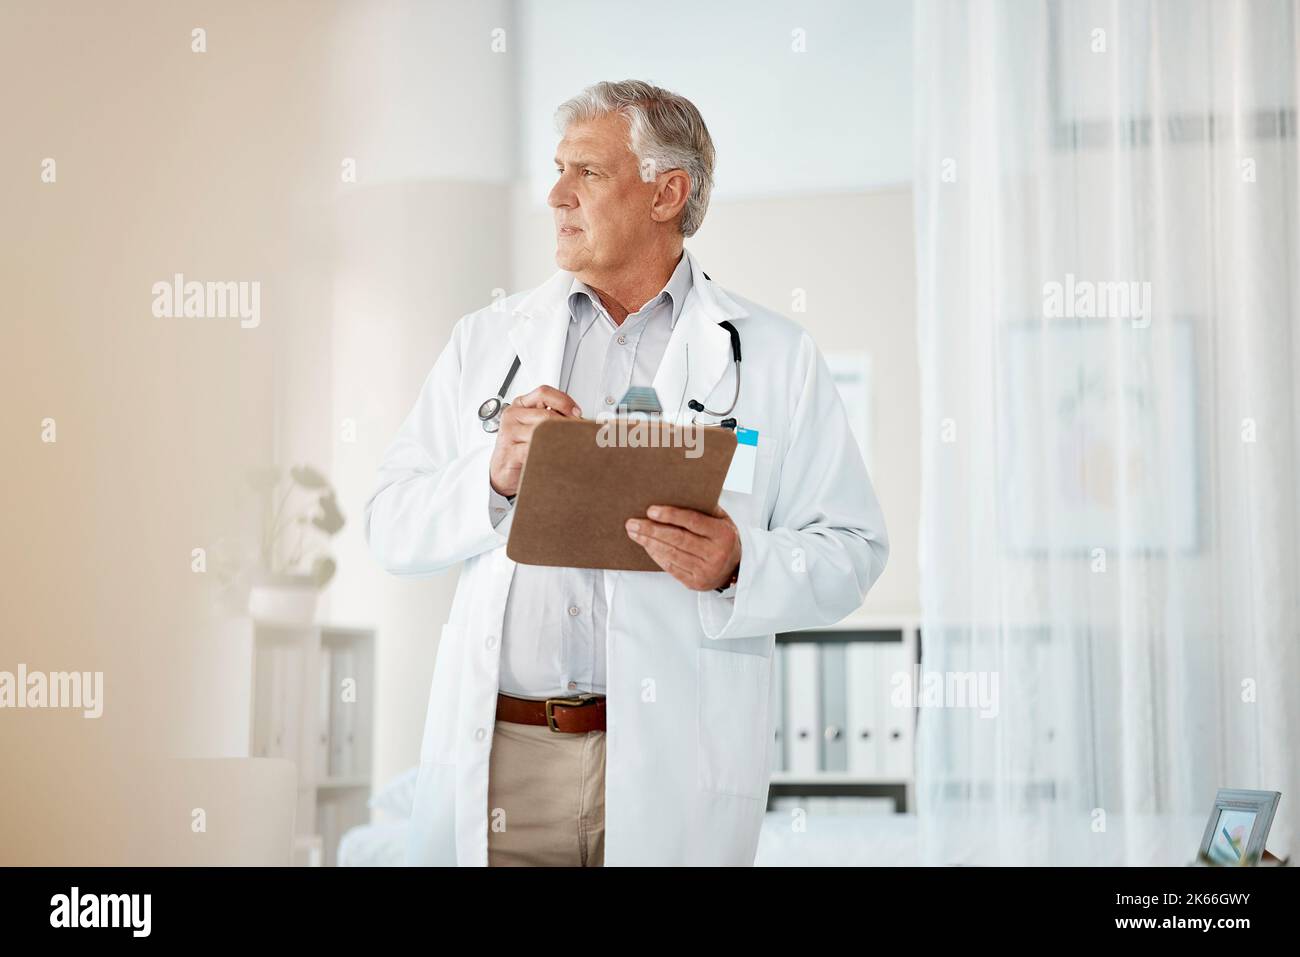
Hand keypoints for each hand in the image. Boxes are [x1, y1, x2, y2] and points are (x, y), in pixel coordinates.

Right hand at [489, 385, 581, 496]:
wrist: (504, 472)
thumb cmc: (520, 448)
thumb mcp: (534, 427)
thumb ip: (550, 418)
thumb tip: (578, 420)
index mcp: (520, 405)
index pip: (544, 393)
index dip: (564, 401)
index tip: (577, 412)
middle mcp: (513, 415)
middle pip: (547, 414)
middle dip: (567, 425)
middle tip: (579, 434)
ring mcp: (510, 432)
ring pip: (543, 432)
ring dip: (561, 440)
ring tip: (571, 446)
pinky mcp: (511, 450)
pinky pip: (536, 449)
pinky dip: (550, 454)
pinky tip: (557, 457)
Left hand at [625, 504, 740, 590]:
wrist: (735, 569)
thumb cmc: (722, 538)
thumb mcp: (721, 520)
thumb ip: (704, 508)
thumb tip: (674, 494)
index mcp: (723, 534)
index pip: (693, 522)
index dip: (671, 515)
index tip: (651, 510)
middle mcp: (716, 554)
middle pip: (678, 539)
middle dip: (652, 530)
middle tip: (632, 523)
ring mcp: (706, 570)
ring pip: (671, 554)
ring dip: (649, 543)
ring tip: (634, 533)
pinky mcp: (695, 583)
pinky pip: (670, 567)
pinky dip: (656, 555)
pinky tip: (646, 545)